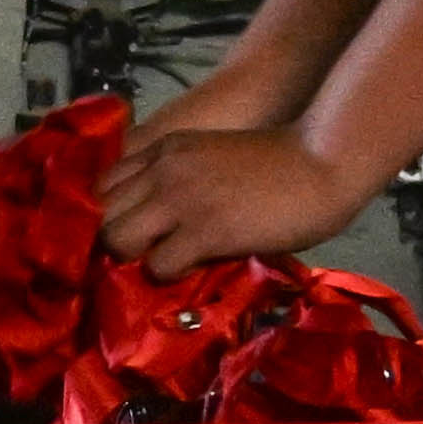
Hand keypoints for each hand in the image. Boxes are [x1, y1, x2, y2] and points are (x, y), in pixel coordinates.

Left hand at [97, 118, 370, 277]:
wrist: (322, 161)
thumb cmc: (277, 163)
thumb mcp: (210, 156)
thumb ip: (178, 179)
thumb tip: (153, 224)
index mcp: (164, 148)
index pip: (101, 183)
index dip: (107, 213)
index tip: (124, 232)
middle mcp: (162, 169)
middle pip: (101, 212)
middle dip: (113, 239)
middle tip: (136, 258)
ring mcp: (180, 198)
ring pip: (117, 239)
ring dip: (135, 259)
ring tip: (162, 264)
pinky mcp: (204, 230)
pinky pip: (158, 265)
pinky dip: (168, 274)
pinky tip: (192, 268)